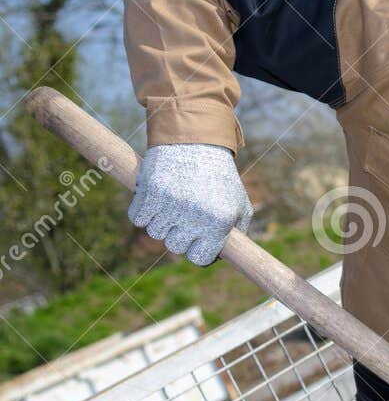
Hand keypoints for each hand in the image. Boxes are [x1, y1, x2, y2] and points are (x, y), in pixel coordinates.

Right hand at [130, 142, 252, 265]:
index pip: (199, 258)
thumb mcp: (239, 203)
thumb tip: (221, 256)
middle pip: (175, 246)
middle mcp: (195, 217)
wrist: (196, 142)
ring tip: (172, 201)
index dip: (196, 250)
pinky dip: (142, 211)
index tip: (195, 240)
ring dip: (160, 221)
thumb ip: (237, 232)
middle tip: (184, 215)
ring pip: (155, 233)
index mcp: (219, 223)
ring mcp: (171, 204)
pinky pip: (137, 218)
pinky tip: (154, 198)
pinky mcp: (150, 191)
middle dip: (178, 234)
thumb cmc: (219, 177)